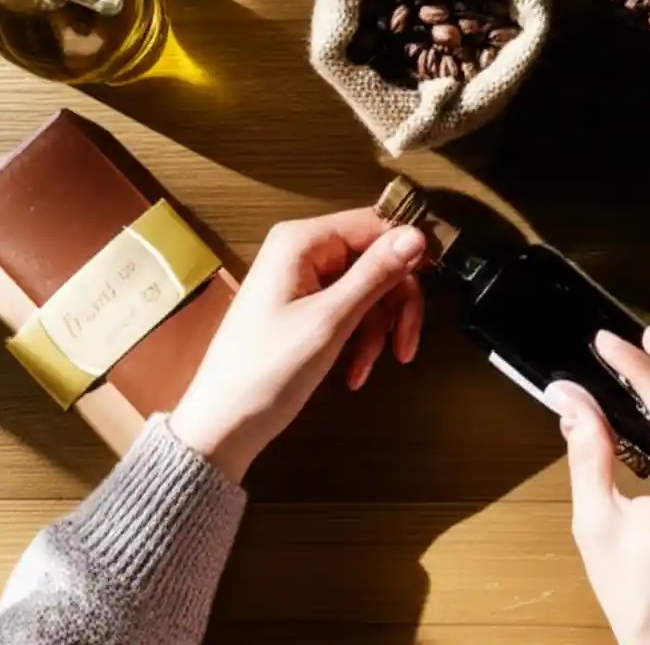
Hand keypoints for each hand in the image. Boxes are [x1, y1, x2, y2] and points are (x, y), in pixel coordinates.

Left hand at [170, 209, 425, 481]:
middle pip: (376, 261)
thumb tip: (416, 236)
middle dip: (393, 307)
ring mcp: (301, 280)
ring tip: (365, 369)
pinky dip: (358, 340)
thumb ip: (376, 275)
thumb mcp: (331, 321)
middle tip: (404, 346)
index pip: (376, 225)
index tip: (424, 294)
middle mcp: (302, 252)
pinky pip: (348, 311)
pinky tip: (354, 371)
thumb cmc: (266, 372)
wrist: (224, 424)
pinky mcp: (303, 308)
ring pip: (367, 291)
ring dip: (376, 332)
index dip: (406, 258)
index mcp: (302, 241)